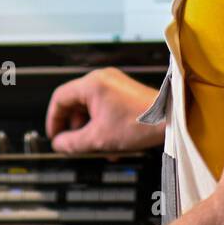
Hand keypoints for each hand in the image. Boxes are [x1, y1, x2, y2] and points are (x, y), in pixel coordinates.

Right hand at [45, 67, 164, 153]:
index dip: (54, 119)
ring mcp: (113, 83)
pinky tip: (109, 142)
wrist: (169, 118)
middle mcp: (101, 79)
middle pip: (75, 103)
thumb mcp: (99, 138)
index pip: (60, 98)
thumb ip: (73, 143)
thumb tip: (59, 145)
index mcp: (91, 84)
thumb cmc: (139, 122)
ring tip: (96, 146)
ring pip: (90, 107)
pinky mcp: (123, 91)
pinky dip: (102, 123)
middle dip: (74, 127)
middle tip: (74, 143)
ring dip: (89, 128)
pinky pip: (104, 106)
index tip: (55, 136)